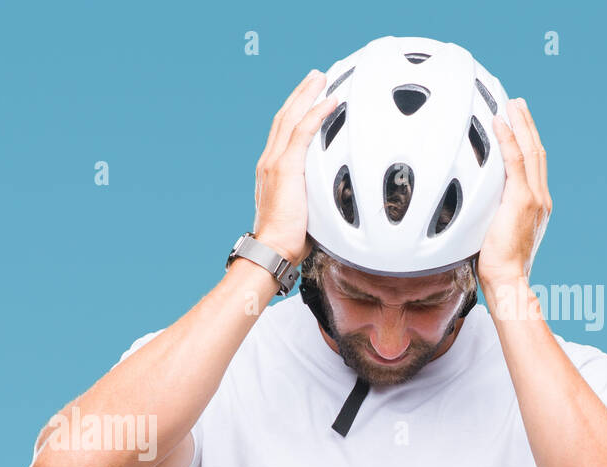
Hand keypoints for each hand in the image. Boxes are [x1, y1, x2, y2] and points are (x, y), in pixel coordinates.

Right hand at [252, 70, 338, 265]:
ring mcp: (274, 163)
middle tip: (316, 77)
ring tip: (322, 78)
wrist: (273, 250)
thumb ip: (314, 197)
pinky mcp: (285, 168)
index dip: (295, 112)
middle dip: (300, 95)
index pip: (282, 133)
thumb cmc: (288, 241)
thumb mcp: (302, 212)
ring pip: (291, 118)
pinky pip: (302, 132)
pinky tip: (330, 101)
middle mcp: (269, 162)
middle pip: (284, 118)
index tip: (309, 98)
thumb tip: (337, 199)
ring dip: (307, 95)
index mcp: (271, 170)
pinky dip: (316, 113)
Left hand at [478, 98, 552, 291]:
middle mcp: (540, 197)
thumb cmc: (498, 267)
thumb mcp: (496, 234)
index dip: (528, 142)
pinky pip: (515, 161)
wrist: (508, 280)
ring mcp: (533, 197)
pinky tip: (501, 123)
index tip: (520, 124)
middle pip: (536, 152)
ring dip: (521, 124)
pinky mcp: (521, 200)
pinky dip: (509, 139)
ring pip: (530, 151)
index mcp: (537, 205)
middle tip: (518, 104)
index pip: (534, 165)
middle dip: (527, 125)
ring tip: (512, 105)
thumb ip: (492, 216)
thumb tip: (472, 210)